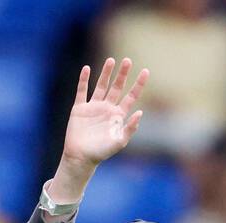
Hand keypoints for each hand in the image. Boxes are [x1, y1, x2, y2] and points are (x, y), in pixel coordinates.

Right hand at [60, 57, 147, 174]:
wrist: (81, 158)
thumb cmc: (101, 152)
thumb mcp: (119, 142)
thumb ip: (130, 128)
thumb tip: (140, 112)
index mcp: (118, 116)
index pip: (131, 97)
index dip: (138, 85)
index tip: (145, 71)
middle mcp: (107, 109)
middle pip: (117, 87)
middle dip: (122, 74)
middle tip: (127, 60)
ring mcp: (93, 107)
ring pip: (101, 85)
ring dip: (106, 73)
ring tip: (111, 60)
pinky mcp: (80, 109)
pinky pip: (82, 91)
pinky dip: (83, 80)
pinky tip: (86, 69)